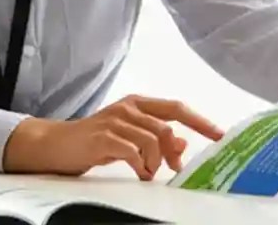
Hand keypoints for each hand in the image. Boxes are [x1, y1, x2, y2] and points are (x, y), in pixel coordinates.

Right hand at [3, 95, 224, 180]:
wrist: (58, 144)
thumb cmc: (96, 140)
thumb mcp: (129, 138)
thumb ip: (155, 139)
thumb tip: (182, 145)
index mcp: (137, 104)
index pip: (176, 108)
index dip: (200, 121)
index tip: (220, 135)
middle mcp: (128, 108)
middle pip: (167, 127)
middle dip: (174, 152)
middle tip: (173, 169)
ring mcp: (115, 121)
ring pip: (153, 140)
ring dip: (156, 162)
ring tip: (148, 172)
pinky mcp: (103, 137)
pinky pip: (133, 152)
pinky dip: (141, 166)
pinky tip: (139, 173)